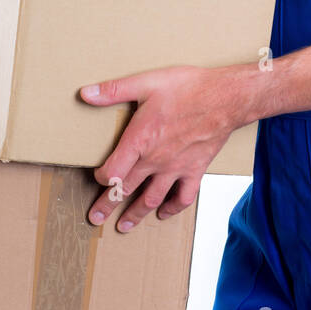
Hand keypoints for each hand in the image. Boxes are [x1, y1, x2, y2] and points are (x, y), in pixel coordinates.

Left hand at [79, 64, 245, 231]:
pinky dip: (172, 208)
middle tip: (95, 218)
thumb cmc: (188, 88)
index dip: (100, 177)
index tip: (96, 177)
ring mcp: (176, 168)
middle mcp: (155, 160)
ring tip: (123, 227)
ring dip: (135, 215)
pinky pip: (182, 197)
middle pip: (125, 189)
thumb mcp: (146, 82)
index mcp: (140, 140)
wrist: (225, 98)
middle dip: (108, 205)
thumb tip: (85, 93)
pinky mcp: (195, 170)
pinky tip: (163, 213)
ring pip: (151, 199)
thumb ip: (114, 90)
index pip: (111, 171)